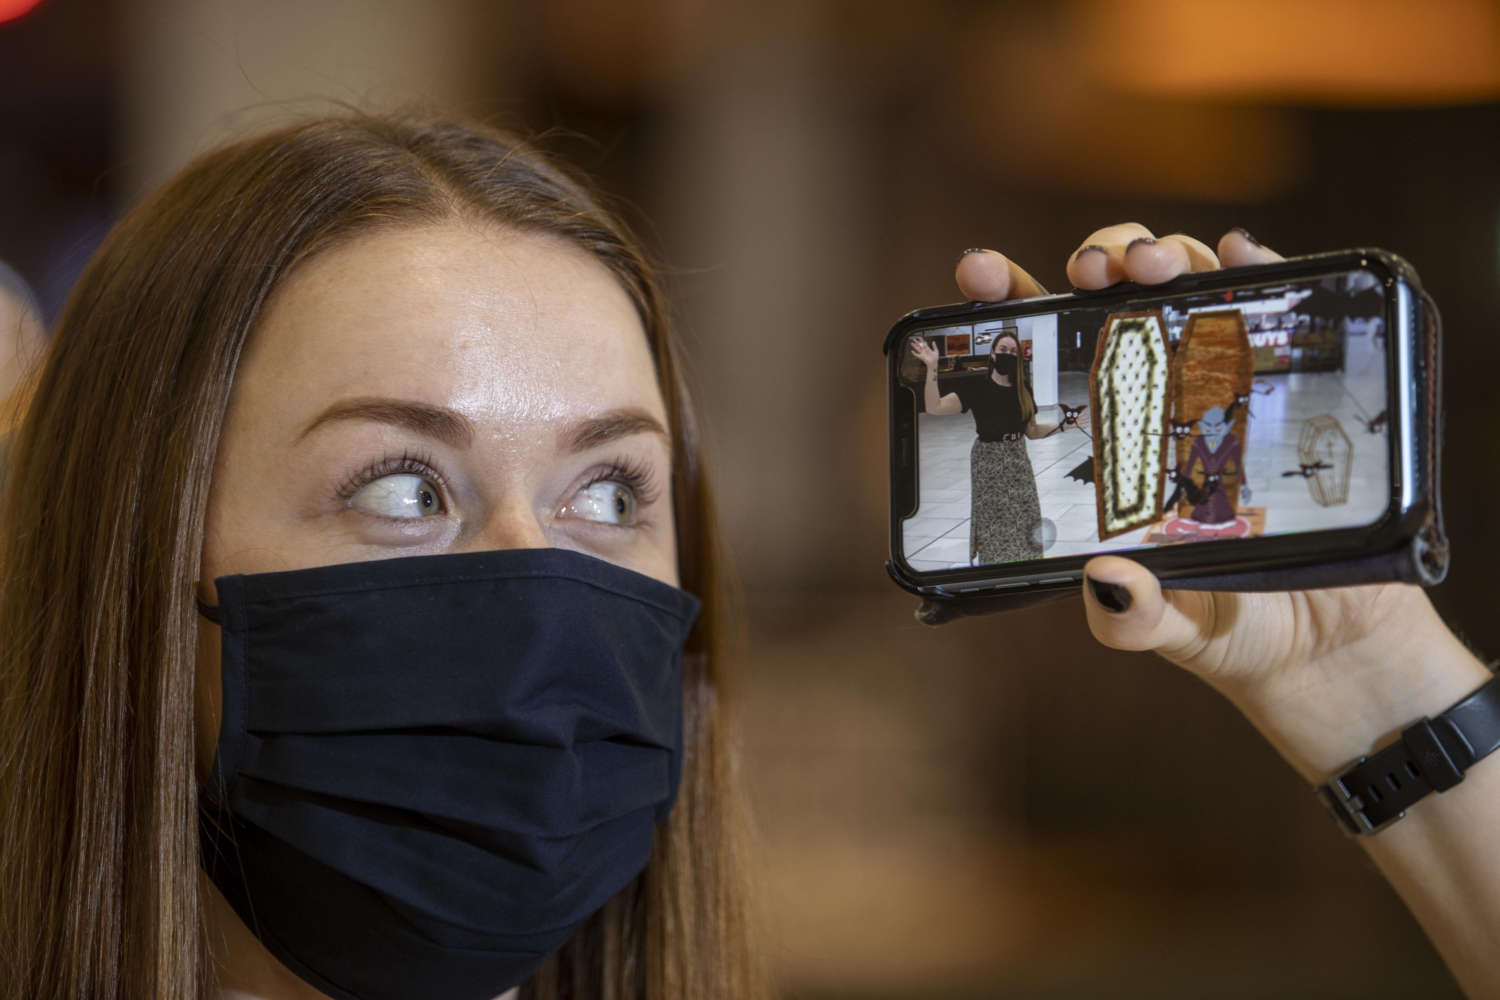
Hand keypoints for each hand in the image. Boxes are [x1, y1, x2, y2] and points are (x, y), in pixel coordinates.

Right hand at [909, 337, 939, 369]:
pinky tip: (912, 351)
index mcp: (927, 349)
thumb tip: (933, 341)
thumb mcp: (936, 351)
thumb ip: (934, 346)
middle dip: (917, 342)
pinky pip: (917, 355)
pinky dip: (914, 353)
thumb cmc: (935, 358)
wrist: (934, 363)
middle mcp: (924, 351)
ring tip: (911, 343)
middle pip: (920, 345)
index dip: (921, 340)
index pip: (924, 343)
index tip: (919, 337)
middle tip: (914, 339)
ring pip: (917, 349)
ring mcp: (922, 354)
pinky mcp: (921, 357)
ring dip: (914, 346)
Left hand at [954, 227, 1486, 781]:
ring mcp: (1219, 382)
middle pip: (1112, 301)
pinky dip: (1254, 265)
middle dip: (1096, 262)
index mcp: (1099, 445)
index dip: (1007, 307)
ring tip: (1152, 267)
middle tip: (1092, 274)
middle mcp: (1152, 400)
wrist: (1330, 645)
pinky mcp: (1287, 380)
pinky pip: (1271, 304)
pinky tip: (1239, 255)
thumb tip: (1108, 583)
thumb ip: (1130, 620)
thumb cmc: (1229, 626)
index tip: (978, 275)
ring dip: (1163, 254)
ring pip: (1183, 286)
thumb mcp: (1169, 628)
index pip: (1042, 362)